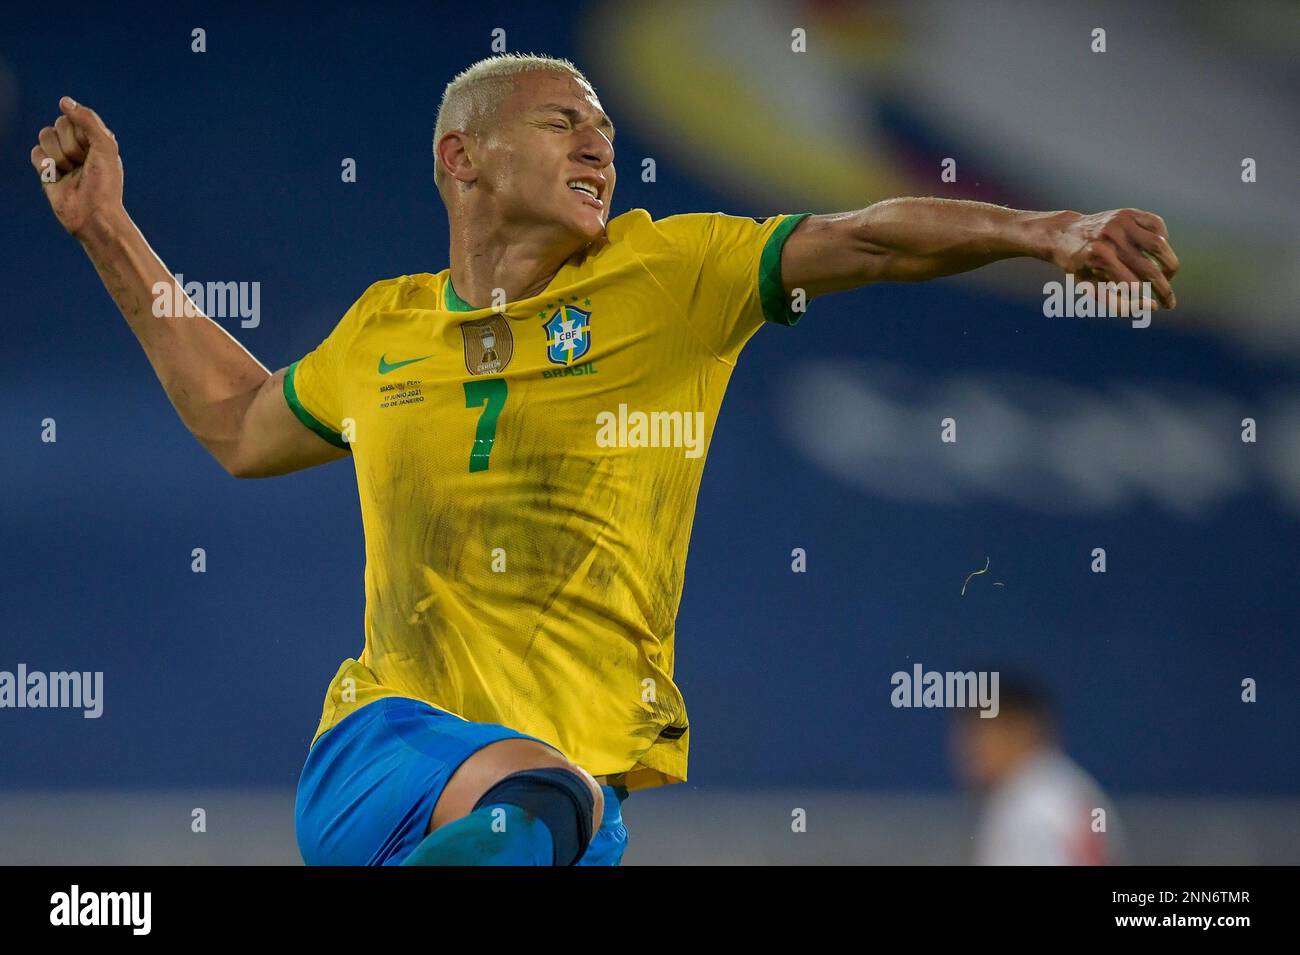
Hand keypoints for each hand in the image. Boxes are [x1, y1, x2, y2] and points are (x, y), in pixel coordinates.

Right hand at [30, 97, 124, 238]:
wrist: (93, 214)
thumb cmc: (105, 184)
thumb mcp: (105, 147)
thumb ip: (87, 120)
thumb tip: (63, 101)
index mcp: (95, 137)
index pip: (75, 117)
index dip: (81, 135)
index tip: (93, 153)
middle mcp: (78, 144)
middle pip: (58, 124)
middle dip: (70, 146)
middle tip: (83, 166)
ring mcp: (61, 156)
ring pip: (44, 136)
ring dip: (58, 156)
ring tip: (71, 173)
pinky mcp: (47, 169)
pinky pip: (35, 152)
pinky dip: (45, 165)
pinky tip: (57, 178)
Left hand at [1049, 208, 1179, 310]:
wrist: (1064, 233)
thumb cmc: (1079, 266)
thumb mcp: (1090, 288)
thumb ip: (1117, 303)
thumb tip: (1151, 307)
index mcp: (1099, 259)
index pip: (1133, 285)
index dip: (1150, 298)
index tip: (1160, 306)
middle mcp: (1112, 239)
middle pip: (1149, 268)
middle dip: (1164, 288)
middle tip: (1170, 301)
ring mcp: (1121, 223)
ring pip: (1160, 245)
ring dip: (1170, 264)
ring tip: (1169, 276)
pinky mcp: (1128, 212)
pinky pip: (1157, 224)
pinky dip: (1163, 239)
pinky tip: (1158, 252)